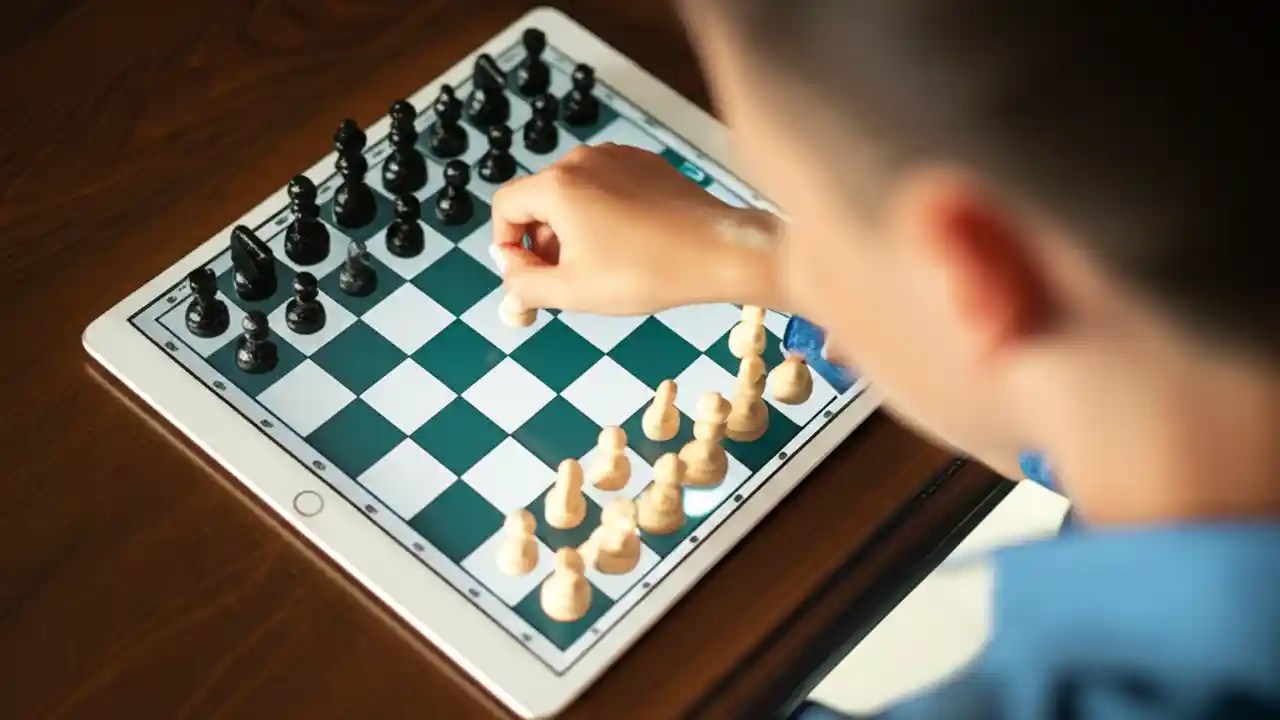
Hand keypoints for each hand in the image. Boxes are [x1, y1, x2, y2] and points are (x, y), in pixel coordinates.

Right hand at [491, 143, 782, 314]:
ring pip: (573, 195)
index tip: (527, 275)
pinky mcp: (644, 164)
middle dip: (542, 242)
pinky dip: (603, 215)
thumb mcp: (572, 291)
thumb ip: (524, 284)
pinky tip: (627, 247)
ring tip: (601, 267)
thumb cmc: (647, 271)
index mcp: (557, 185)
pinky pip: (605, 187)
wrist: (717, 252)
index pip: (505, 206)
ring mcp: (616, 158)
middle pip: (539, 200)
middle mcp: (583, 160)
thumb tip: (510, 277)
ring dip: (573, 230)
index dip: (507, 245)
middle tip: (564, 281)